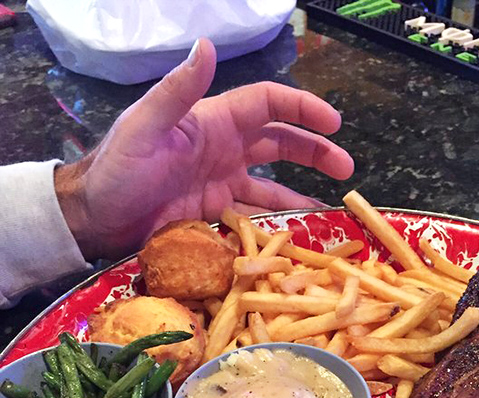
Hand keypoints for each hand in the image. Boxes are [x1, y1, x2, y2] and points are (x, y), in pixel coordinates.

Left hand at [55, 37, 354, 260]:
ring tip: (331, 207)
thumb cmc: (115, 170)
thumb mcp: (144, 127)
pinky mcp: (214, 212)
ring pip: (272, 182)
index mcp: (212, 122)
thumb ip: (178, 91)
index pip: (268, 105)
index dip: (302, 110)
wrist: (94, 217)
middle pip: (279, 142)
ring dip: (302, 190)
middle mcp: (223, 149)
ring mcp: (220, 182)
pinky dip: (276, 222)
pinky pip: (254, 215)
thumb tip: (207, 46)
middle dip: (315, 151)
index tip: (334, 123)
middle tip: (345, 169)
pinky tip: (296, 233)